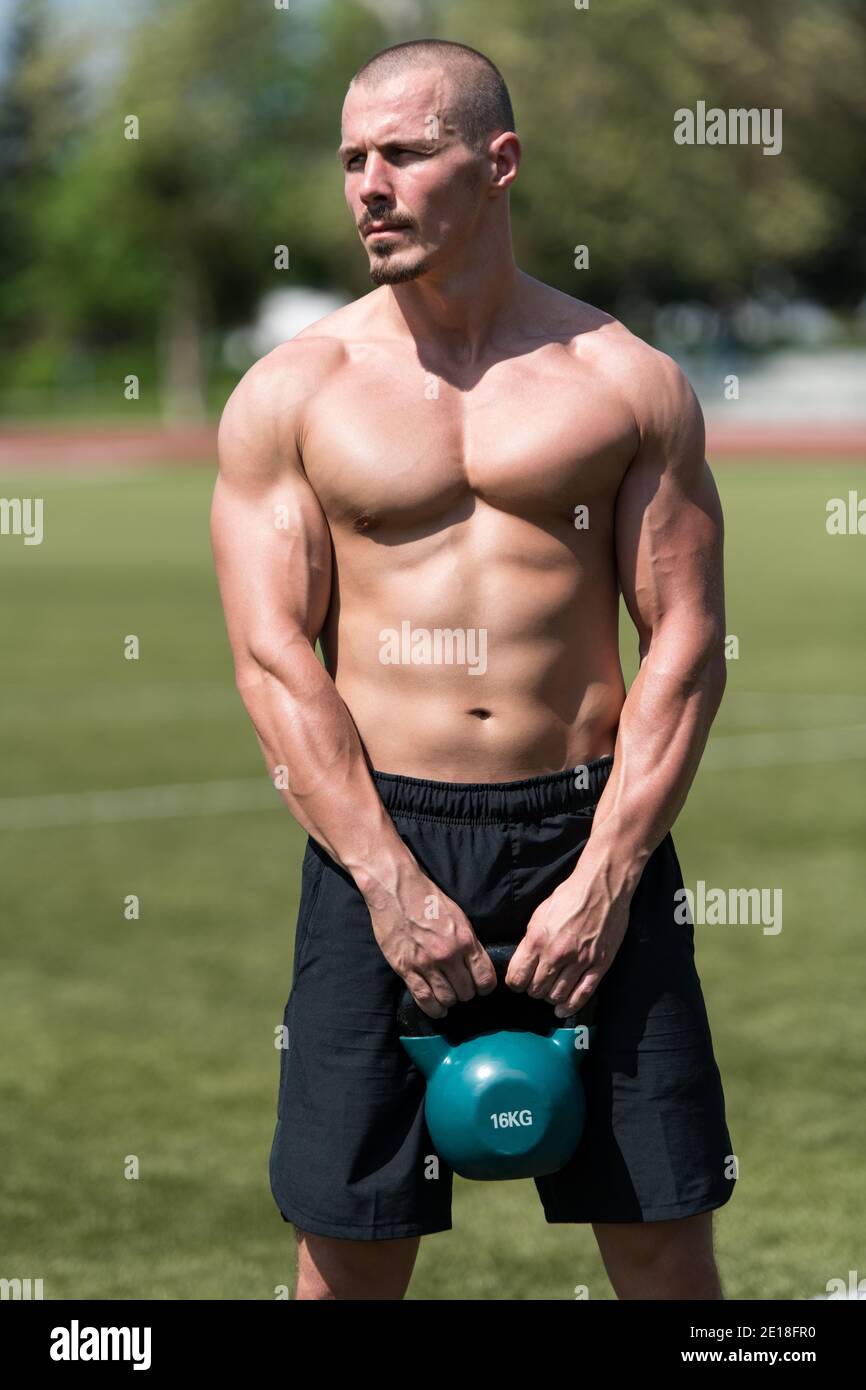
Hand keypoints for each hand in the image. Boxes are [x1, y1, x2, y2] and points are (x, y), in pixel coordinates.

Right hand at [362, 866, 496, 1018]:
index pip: (485, 977)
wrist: (397, 890)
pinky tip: (437, 1009)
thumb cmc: (428, 899)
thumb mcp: (458, 917)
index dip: (485, 987)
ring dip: (450, 1001)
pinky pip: (424, 998)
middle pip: (466, 992)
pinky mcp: (406, 968)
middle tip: (461, 989)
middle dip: (466, 993)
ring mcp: (426, 964)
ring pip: (447, 998)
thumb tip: (477, 964)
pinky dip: (434, 1009)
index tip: (481, 988)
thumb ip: (469, 942)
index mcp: (465, 940)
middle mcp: (448, 955)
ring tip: (448, 997)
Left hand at [505, 867, 631, 1016]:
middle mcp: (557, 954)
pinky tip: (563, 1010)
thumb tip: (524, 963)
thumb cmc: (569, 897)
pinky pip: (583, 994)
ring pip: (557, 995)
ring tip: (550, 991)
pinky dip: (570, 1006)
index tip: (518, 981)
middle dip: (533, 990)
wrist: (601, 887)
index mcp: (537, 940)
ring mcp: (580, 961)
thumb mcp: (539, 915)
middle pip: (536, 990)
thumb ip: (530, 941)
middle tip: (536, 984)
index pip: (517, 977)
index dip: (515, 983)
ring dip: (550, 997)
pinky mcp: (599, 964)